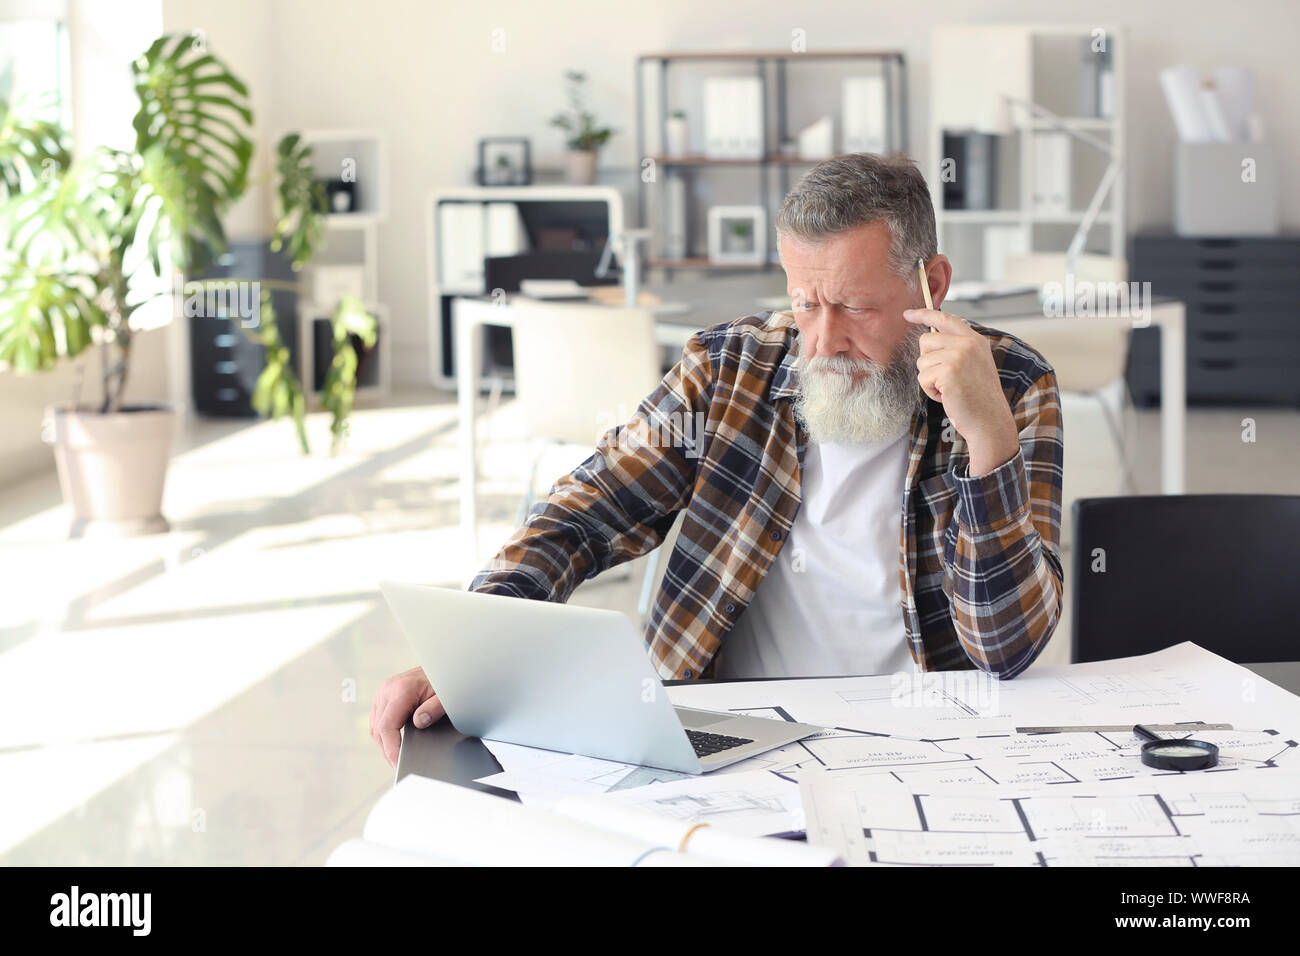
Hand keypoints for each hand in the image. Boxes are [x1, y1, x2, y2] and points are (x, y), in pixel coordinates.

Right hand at [370, 665, 445, 767]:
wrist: (443, 665)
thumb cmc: (445, 681)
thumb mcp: (446, 697)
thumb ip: (433, 710)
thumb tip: (418, 723)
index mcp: (401, 689)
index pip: (387, 726)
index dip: (390, 748)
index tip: (397, 762)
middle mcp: (387, 689)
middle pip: (378, 729)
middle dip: (387, 750)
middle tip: (399, 765)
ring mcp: (383, 692)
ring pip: (375, 726)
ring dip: (384, 743)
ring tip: (397, 757)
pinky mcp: (383, 696)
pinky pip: (378, 719)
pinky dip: (384, 733)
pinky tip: (393, 742)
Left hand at [903, 308, 1019, 475]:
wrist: (990, 420)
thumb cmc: (978, 398)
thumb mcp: (973, 365)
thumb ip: (957, 348)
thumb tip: (929, 338)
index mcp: (975, 340)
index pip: (945, 319)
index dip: (924, 314)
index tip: (908, 314)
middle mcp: (968, 344)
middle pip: (925, 341)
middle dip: (927, 362)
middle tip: (945, 378)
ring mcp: (959, 356)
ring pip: (922, 361)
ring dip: (929, 379)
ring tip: (949, 389)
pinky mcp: (948, 371)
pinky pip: (922, 377)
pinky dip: (930, 391)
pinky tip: (947, 396)